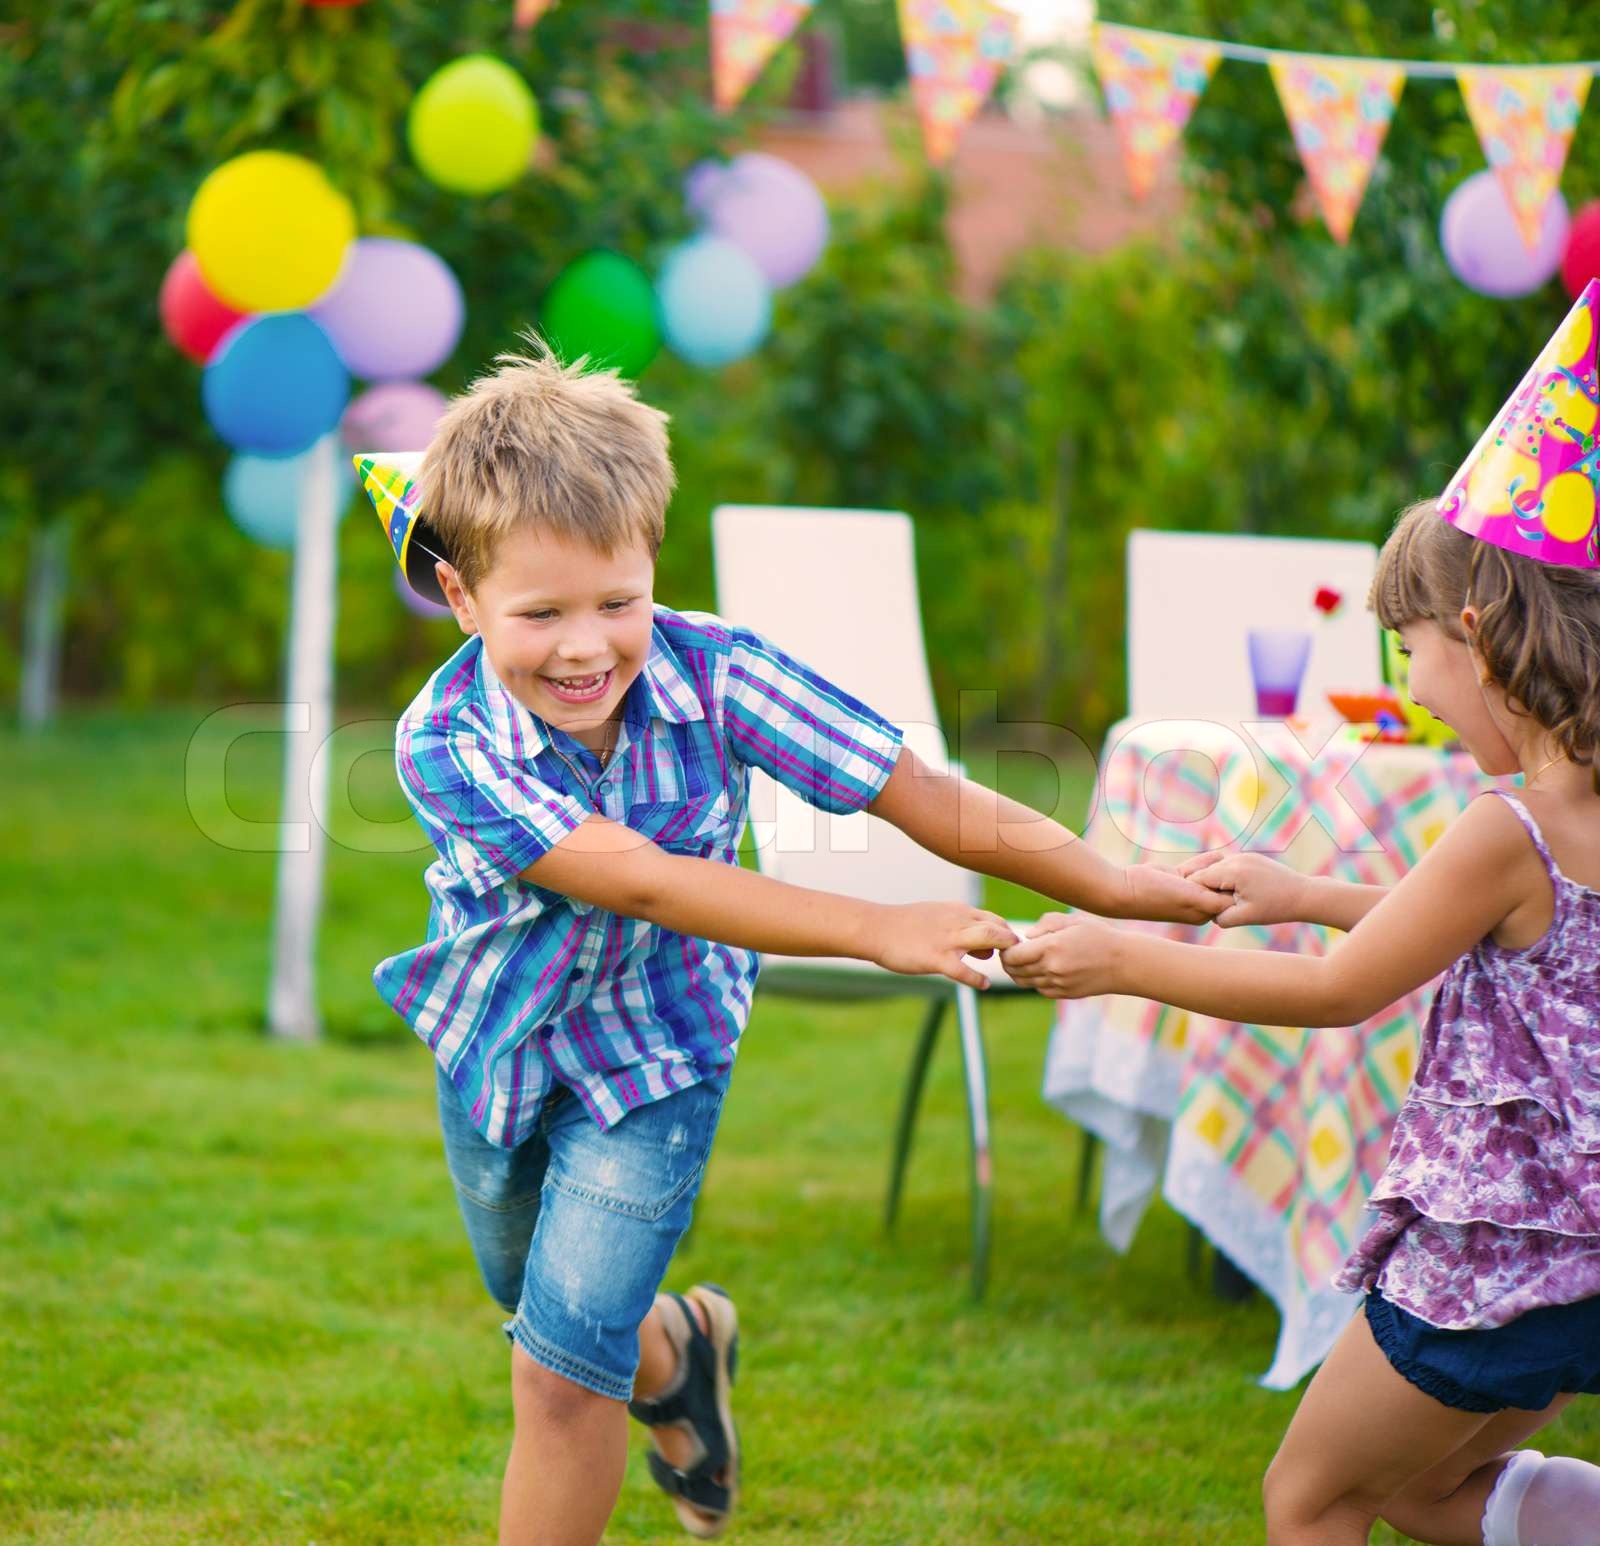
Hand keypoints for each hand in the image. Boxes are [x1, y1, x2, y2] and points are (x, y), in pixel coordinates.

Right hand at [868, 904, 1018, 989]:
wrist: (876, 928)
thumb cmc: (905, 926)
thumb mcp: (938, 917)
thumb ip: (962, 929)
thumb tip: (984, 948)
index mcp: (959, 911)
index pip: (995, 920)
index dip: (1006, 936)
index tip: (1007, 954)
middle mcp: (958, 921)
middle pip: (999, 926)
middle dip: (1011, 944)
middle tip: (1014, 963)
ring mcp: (948, 939)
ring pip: (988, 938)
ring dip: (1002, 953)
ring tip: (1005, 969)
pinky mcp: (936, 957)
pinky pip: (964, 970)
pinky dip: (978, 979)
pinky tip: (983, 984)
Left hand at [999, 913, 1119, 997]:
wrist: (1124, 963)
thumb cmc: (1098, 935)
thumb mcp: (1072, 920)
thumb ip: (1044, 924)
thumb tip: (1025, 937)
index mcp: (1051, 947)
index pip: (1012, 956)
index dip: (1006, 950)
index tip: (1009, 943)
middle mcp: (1052, 968)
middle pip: (1015, 971)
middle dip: (1008, 962)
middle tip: (1010, 953)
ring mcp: (1058, 984)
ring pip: (1025, 982)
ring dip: (1019, 972)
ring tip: (1023, 960)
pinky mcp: (1064, 994)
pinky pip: (1039, 989)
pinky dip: (1034, 981)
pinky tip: (1040, 969)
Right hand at [1120, 862, 1232, 924]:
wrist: (1126, 889)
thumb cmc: (1158, 896)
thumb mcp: (1191, 899)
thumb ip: (1215, 901)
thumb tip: (1237, 902)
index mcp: (1203, 913)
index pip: (1227, 898)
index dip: (1234, 886)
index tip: (1242, 875)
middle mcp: (1196, 903)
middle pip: (1219, 885)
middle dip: (1227, 874)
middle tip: (1239, 862)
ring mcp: (1185, 890)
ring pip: (1208, 874)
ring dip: (1216, 866)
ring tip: (1231, 857)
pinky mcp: (1176, 878)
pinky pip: (1195, 868)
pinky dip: (1204, 862)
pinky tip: (1216, 855)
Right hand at [1177, 852, 1307, 927]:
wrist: (1305, 895)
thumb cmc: (1276, 908)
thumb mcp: (1246, 917)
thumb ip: (1221, 917)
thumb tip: (1208, 915)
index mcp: (1233, 871)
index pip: (1199, 879)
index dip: (1194, 893)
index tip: (1193, 906)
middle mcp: (1236, 858)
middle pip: (1207, 872)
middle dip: (1204, 889)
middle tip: (1207, 906)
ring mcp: (1244, 856)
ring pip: (1218, 869)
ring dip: (1216, 884)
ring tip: (1224, 901)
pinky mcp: (1251, 858)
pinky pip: (1230, 867)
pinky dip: (1227, 878)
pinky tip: (1235, 893)